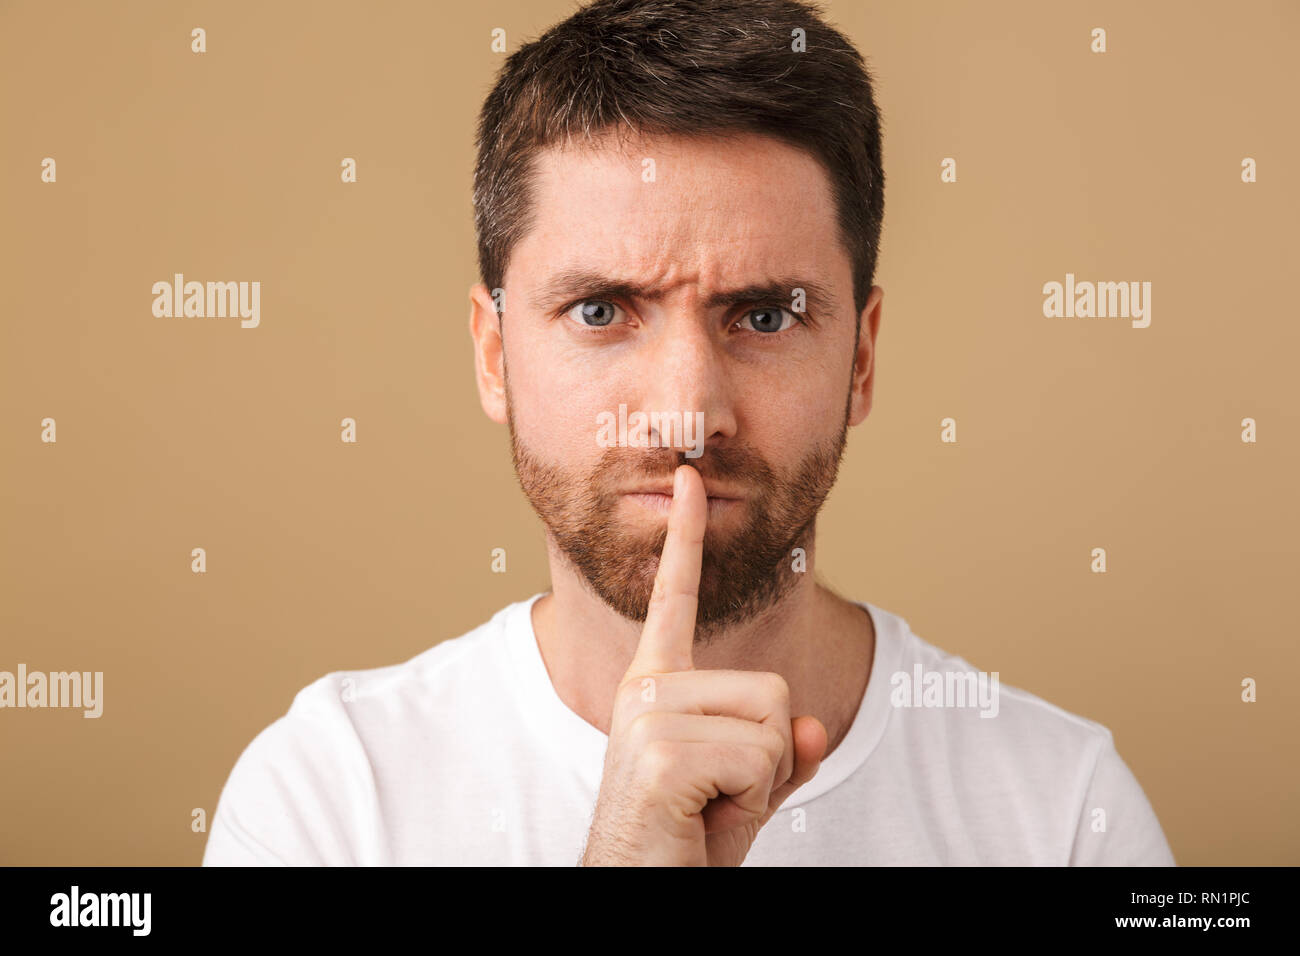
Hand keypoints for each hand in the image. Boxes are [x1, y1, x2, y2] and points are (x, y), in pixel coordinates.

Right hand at [580, 464, 826, 865]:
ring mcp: (650, 716)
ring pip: (773, 724)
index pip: (675, 599)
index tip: (688, 479)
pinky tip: (702, 817)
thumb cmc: (685, 842)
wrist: (641, 890)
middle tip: (717, 798)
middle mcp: (647, 689)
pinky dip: (751, 801)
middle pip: (772, 689)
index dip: (685, 539)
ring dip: (760, 782)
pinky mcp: (663, 751)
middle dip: (768, 758)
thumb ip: (782, 753)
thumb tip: (810, 726)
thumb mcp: (747, 791)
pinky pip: (761, 758)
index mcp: (657, 685)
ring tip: (708, 808)